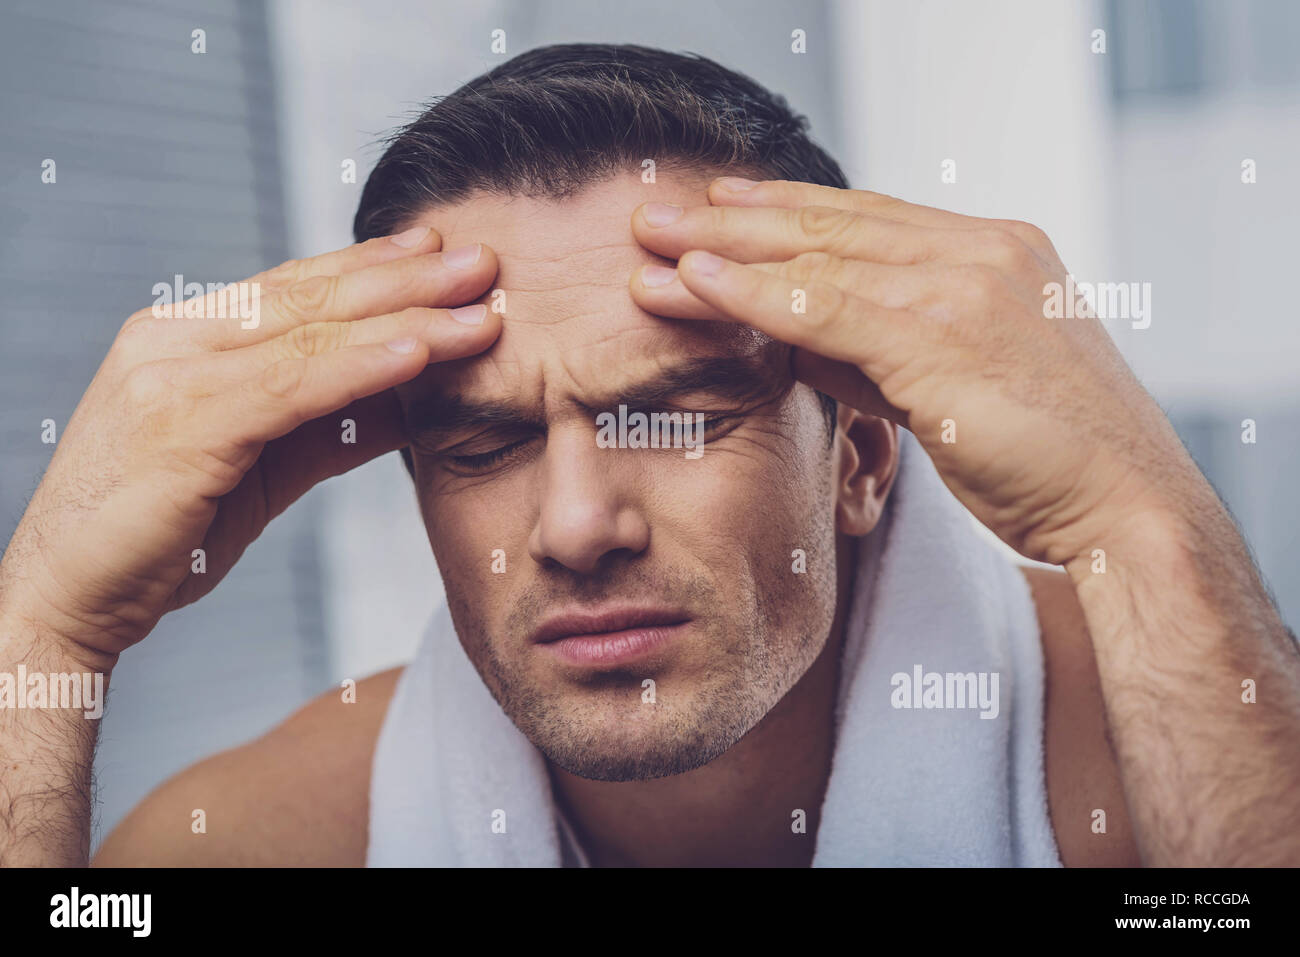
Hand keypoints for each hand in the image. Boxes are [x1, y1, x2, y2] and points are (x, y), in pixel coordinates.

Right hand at [0, 230, 499, 665]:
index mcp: (186, 338)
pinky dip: (361, 368)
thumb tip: (414, 397)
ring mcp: (173, 376)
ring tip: (479, 308)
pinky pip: (291, 387)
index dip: (374, 265)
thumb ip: (331, 424)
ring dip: (407, 318)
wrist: (68, 599)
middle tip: (484, 258)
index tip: (439, 249)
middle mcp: (175, 339)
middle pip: (314, 296)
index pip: (297, 288)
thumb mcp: (263, 464)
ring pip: (313, 334)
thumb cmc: (163, 533)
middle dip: (408, 277)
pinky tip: (419, 356)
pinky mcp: (181, 427)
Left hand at [629, 178, 1202, 567]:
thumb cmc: (1049, 460)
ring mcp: (966, 288)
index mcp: (996, 252)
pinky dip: (753, 293)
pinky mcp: (943, 339)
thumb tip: (803, 348)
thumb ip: (880, 358)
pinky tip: (694, 282)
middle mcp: (982, 252)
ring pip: (818, 255)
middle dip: (735, 215)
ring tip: (650, 240)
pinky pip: (825, 307)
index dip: (786, 207)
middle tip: (658, 209)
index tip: (722, 201)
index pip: (867, 217)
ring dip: (724, 247)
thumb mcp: (956, 389)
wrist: (1126, 508)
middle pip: (831, 223)